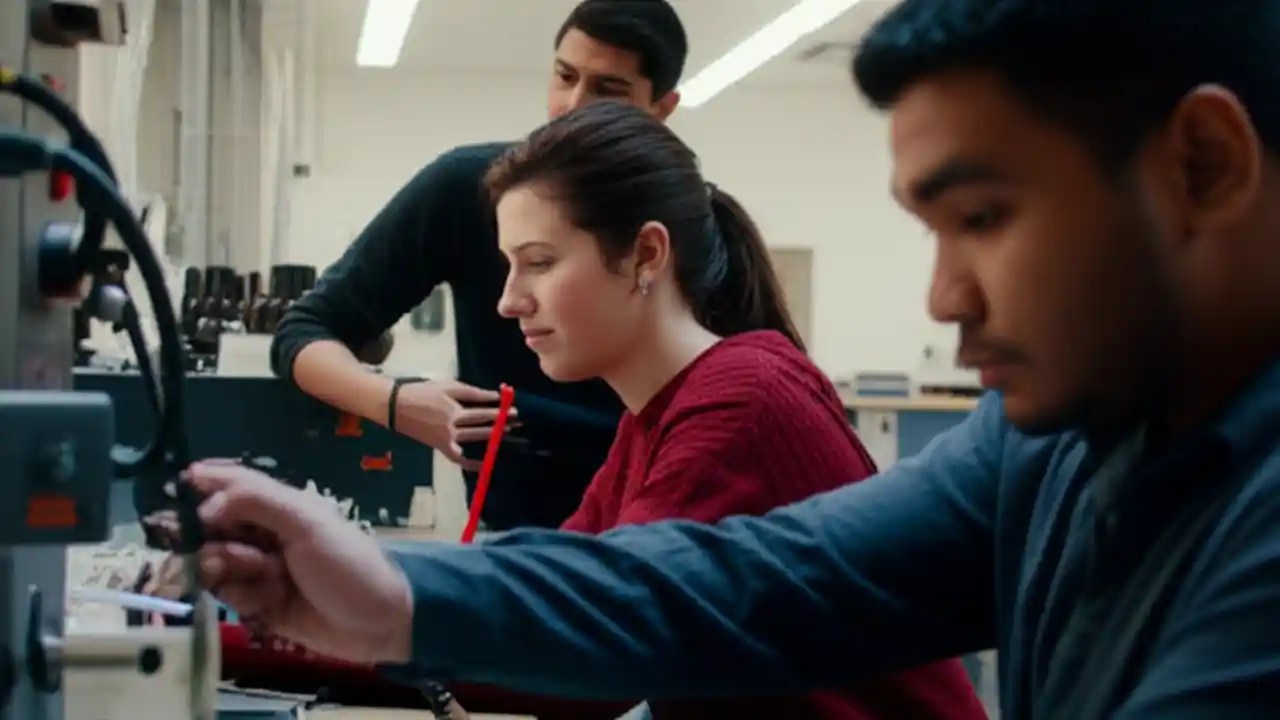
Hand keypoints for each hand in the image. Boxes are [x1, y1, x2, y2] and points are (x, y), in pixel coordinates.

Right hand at [188, 460, 413, 664]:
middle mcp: (265, 534)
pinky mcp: (260, 604)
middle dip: (210, 539)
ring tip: (263, 576)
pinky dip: (244, 597)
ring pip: (215, 564)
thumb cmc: (348, 564)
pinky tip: (270, 602)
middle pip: (212, 528)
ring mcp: (261, 570)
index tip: (175, 493)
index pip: (232, 485)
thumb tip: (205, 504)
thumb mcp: (307, 524)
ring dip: (230, 570)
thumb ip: (256, 502)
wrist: (380, 622)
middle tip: (228, 552)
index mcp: (280, 506)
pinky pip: (230, 596)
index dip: (202, 486)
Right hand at [393, 380, 515, 468]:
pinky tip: (484, 464)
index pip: (481, 412)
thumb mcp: (447, 386)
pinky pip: (458, 459)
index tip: (513, 409)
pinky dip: (470, 463)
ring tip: (504, 434)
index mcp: (452, 411)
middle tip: (516, 421)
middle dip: (499, 424)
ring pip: (472, 440)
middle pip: (480, 426)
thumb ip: (471, 392)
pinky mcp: (440, 447)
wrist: (396, 407)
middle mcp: (451, 427)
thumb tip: (492, 395)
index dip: (498, 411)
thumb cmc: (422, 392)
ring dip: (490, 437)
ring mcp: (445, 439)